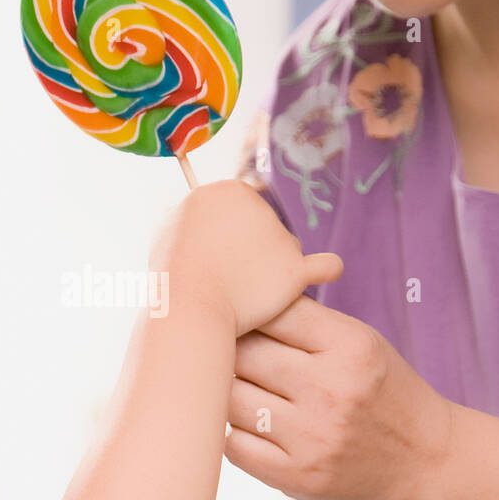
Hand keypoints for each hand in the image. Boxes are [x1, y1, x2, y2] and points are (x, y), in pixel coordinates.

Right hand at [148, 179, 342, 335]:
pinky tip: (328, 270)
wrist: (187, 309)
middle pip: (264, 227)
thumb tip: (207, 217)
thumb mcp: (170, 227)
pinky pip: (323, 265)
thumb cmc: (172, 274)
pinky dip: (324, 267)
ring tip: (240, 293)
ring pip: (283, 251)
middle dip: (250, 250)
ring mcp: (280, 237)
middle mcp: (258, 206)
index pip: (239, 210)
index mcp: (226, 190)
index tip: (212, 255)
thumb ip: (194, 216)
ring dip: (270, 269)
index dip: (227, 236)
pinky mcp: (294, 269)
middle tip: (224, 276)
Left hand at [224, 297, 454, 499]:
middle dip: (233, 350)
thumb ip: (306, 320)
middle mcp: (330, 390)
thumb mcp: (362, 342)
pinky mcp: (296, 476)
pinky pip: (234, 444)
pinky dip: (234, 431)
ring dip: (228, 391)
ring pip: (232, 399)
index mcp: (350, 347)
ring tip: (242, 387)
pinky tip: (252, 423)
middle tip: (229, 352)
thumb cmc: (383, 392)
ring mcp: (312, 437)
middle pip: (244, 354)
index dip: (252, 313)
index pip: (274, 313)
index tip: (245, 318)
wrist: (424, 461)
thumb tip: (240, 303)